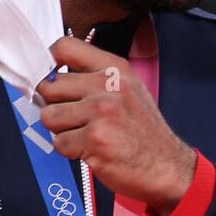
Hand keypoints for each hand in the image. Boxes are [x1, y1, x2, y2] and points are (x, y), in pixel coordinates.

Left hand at [35, 36, 196, 215]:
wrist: (166, 166)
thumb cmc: (144, 134)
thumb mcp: (128, 91)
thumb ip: (93, 78)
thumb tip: (48, 79)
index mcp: (116, 69)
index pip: (65, 48)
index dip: (49, 64)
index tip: (51, 78)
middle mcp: (109, 85)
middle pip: (49, 86)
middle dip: (55, 106)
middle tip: (76, 119)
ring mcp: (102, 111)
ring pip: (49, 116)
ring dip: (62, 131)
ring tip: (86, 135)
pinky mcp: (95, 138)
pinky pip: (59, 142)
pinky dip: (70, 151)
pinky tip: (91, 150)